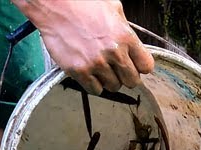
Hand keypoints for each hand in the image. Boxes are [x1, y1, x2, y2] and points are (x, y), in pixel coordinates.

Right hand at [20, 0, 154, 92]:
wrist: (54, 5)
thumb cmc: (82, 4)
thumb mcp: (113, 9)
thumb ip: (125, 29)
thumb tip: (132, 43)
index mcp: (126, 37)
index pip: (146, 66)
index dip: (140, 66)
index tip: (133, 64)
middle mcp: (114, 52)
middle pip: (132, 81)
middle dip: (125, 76)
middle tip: (116, 69)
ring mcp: (96, 63)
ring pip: (114, 87)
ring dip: (108, 80)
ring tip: (100, 68)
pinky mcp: (79, 70)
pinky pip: (95, 90)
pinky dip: (93, 84)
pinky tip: (90, 74)